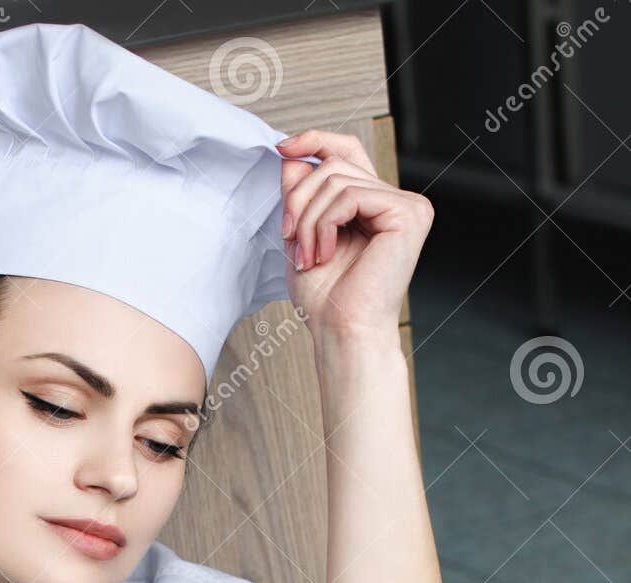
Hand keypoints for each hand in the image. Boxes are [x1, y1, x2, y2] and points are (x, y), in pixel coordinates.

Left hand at [275, 128, 434, 340]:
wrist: (343, 333)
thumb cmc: (327, 299)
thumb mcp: (301, 236)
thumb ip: (299, 194)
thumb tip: (291, 154)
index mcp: (374, 205)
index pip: (346, 151)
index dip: (315, 140)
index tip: (282, 148)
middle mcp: (396, 200)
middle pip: (334, 164)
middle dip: (299, 199)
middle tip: (288, 236)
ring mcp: (407, 205)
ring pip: (337, 179)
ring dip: (308, 219)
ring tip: (307, 256)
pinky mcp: (409, 213)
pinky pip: (350, 195)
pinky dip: (324, 224)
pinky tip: (323, 254)